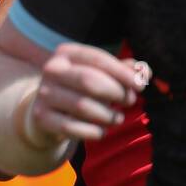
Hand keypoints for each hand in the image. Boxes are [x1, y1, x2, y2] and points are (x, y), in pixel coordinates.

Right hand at [26, 43, 145, 144]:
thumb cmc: (82, 89)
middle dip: (116, 93)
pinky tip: (100, 130)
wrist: (48, 110)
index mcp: (65, 54)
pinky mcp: (41, 116)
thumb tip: (143, 71)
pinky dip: (94, 132)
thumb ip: (122, 70)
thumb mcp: (100, 74)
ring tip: (115, 118)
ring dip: (108, 116)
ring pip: (83, 106)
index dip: (121, 72)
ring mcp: (44, 93)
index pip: (96, 58)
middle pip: (89, 81)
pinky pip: (73, 127)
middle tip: (128, 101)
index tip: (140, 85)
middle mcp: (51, 70)